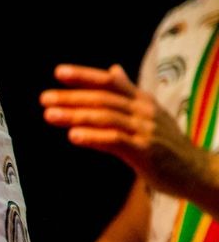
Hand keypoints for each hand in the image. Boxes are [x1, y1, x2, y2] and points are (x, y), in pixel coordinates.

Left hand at [39, 61, 214, 200]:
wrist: (197, 173)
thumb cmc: (168, 145)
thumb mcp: (151, 113)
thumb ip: (129, 92)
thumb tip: (113, 69)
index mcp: (142, 100)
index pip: (110, 82)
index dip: (85, 76)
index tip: (59, 73)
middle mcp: (144, 111)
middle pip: (103, 99)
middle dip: (71, 97)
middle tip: (44, 98)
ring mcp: (145, 131)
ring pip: (106, 117)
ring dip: (75, 115)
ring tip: (50, 115)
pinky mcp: (145, 152)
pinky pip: (115, 140)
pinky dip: (93, 136)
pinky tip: (73, 136)